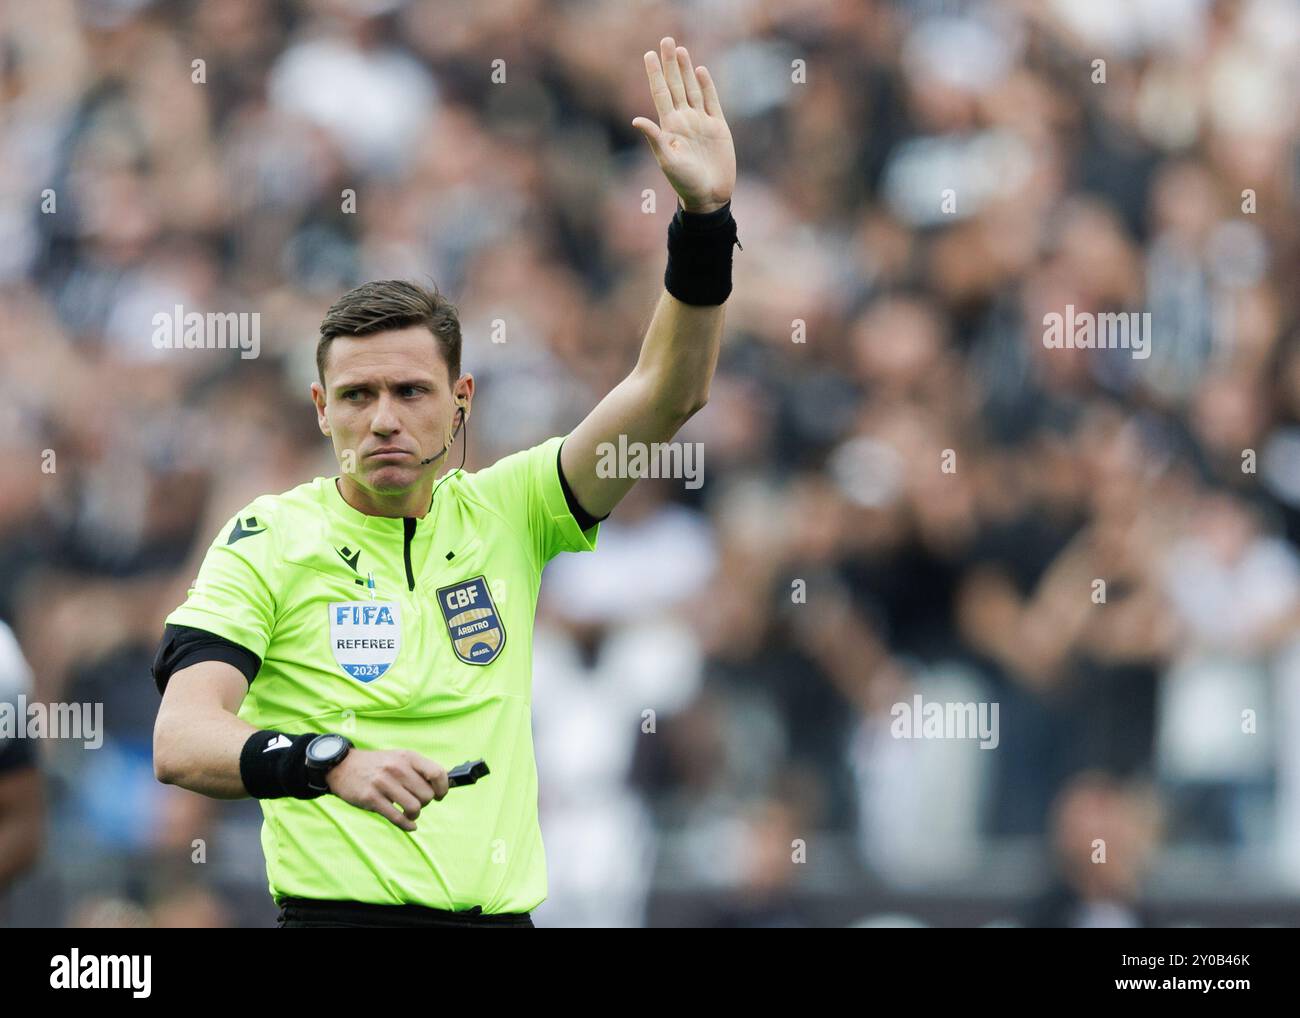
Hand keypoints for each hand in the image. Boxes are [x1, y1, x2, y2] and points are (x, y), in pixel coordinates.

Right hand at [325, 749, 448, 831]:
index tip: (439, 795)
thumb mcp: (399, 758)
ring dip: (415, 815)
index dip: (443, 788)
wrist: (343, 766)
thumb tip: (443, 786)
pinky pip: (397, 817)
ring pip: (414, 807)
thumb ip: (419, 769)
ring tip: (410, 813)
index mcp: (408, 757)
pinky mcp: (371, 798)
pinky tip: (409, 825)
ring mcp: (383, 783)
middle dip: (425, 803)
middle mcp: (397, 768)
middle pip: (427, 795)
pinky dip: (407, 825)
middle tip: (417, 803)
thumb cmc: (377, 765)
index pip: (437, 773)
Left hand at [632, 37, 735, 213]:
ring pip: (692, 89)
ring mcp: (701, 122)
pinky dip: (707, 86)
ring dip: (686, 70)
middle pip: (675, 86)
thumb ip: (654, 138)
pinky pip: (712, 102)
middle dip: (670, 64)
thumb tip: (636, 119)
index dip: (654, 74)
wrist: (709, 196)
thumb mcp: (667, 161)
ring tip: (680, 50)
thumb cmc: (685, 183)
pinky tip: (700, 71)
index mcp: (669, 127)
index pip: (659, 94)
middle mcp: (684, 120)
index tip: (648, 54)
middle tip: (665, 41)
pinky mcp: (718, 127)